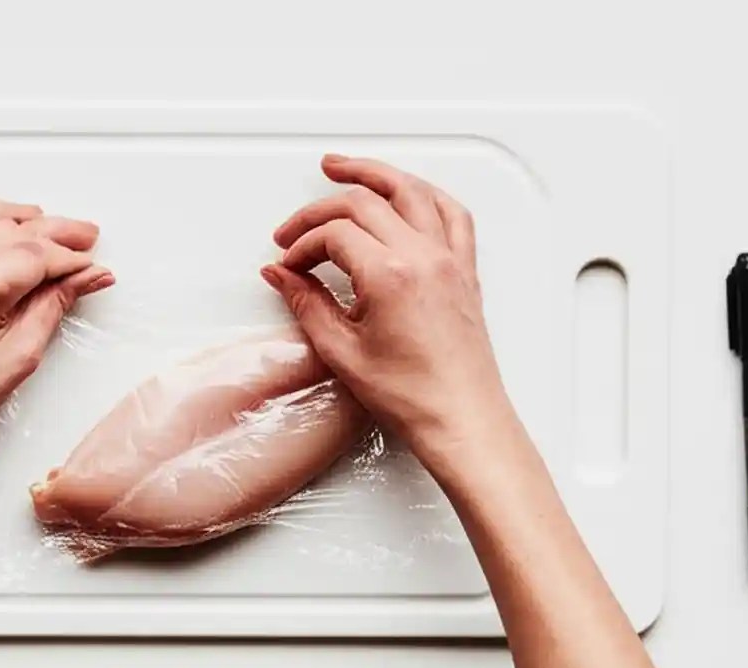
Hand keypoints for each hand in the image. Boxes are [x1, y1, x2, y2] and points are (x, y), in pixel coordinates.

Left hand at [0, 200, 113, 474]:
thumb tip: (84, 277)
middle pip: (5, 230)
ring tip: (37, 219)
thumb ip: (52, 306)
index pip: (33, 255)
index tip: (92, 264)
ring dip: (4, 214)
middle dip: (51, 232)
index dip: (69, 257)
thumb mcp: (16, 357)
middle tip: (83, 237)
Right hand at [261, 154, 514, 480]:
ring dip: (374, 174)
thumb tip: (282, 276)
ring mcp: (449, 259)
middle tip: (294, 228)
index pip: (335, 234)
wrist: (462, 420)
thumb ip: (307, 304)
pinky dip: (425, 194)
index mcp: (391, 275)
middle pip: (365, 202)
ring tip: (343, 168)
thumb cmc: (412, 396)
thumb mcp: (342, 352)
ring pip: (411, 191)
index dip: (302, 245)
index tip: (288, 265)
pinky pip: (451, 213)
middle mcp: (423, 257)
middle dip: (321, 210)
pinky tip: (408, 191)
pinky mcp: (464, 271)